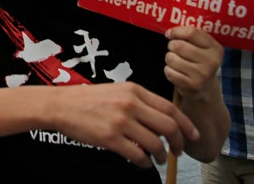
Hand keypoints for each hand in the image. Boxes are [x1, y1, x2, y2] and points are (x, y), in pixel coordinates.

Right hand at [51, 82, 198, 167]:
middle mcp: (130, 104)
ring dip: (161, 155)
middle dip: (179, 143)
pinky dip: (145, 162)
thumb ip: (139, 102)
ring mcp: (120, 121)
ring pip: (155, 143)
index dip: (186, 124)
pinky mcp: (110, 138)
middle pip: (168, 126)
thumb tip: (162, 122)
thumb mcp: (117, 92)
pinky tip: (143, 163)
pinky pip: (138, 155)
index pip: (170, 108)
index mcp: (134, 90)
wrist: (60, 105)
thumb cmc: (88, 100)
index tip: (193, 135)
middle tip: (178, 151)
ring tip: (159, 159)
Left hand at [163, 26, 222, 100]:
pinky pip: (169, 72)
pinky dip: (168, 70)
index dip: (177, 31)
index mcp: (216, 49)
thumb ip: (191, 36)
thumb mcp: (203, 48)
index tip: (169, 34)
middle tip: (174, 49)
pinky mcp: (191, 86)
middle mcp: (212, 62)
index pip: (192, 32)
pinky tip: (177, 72)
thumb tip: (170, 32)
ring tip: (177, 62)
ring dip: (169, 58)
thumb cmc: (199, 62)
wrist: (205, 89)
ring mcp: (202, 75)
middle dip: (171, 46)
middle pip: (179, 46)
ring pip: (171, 58)